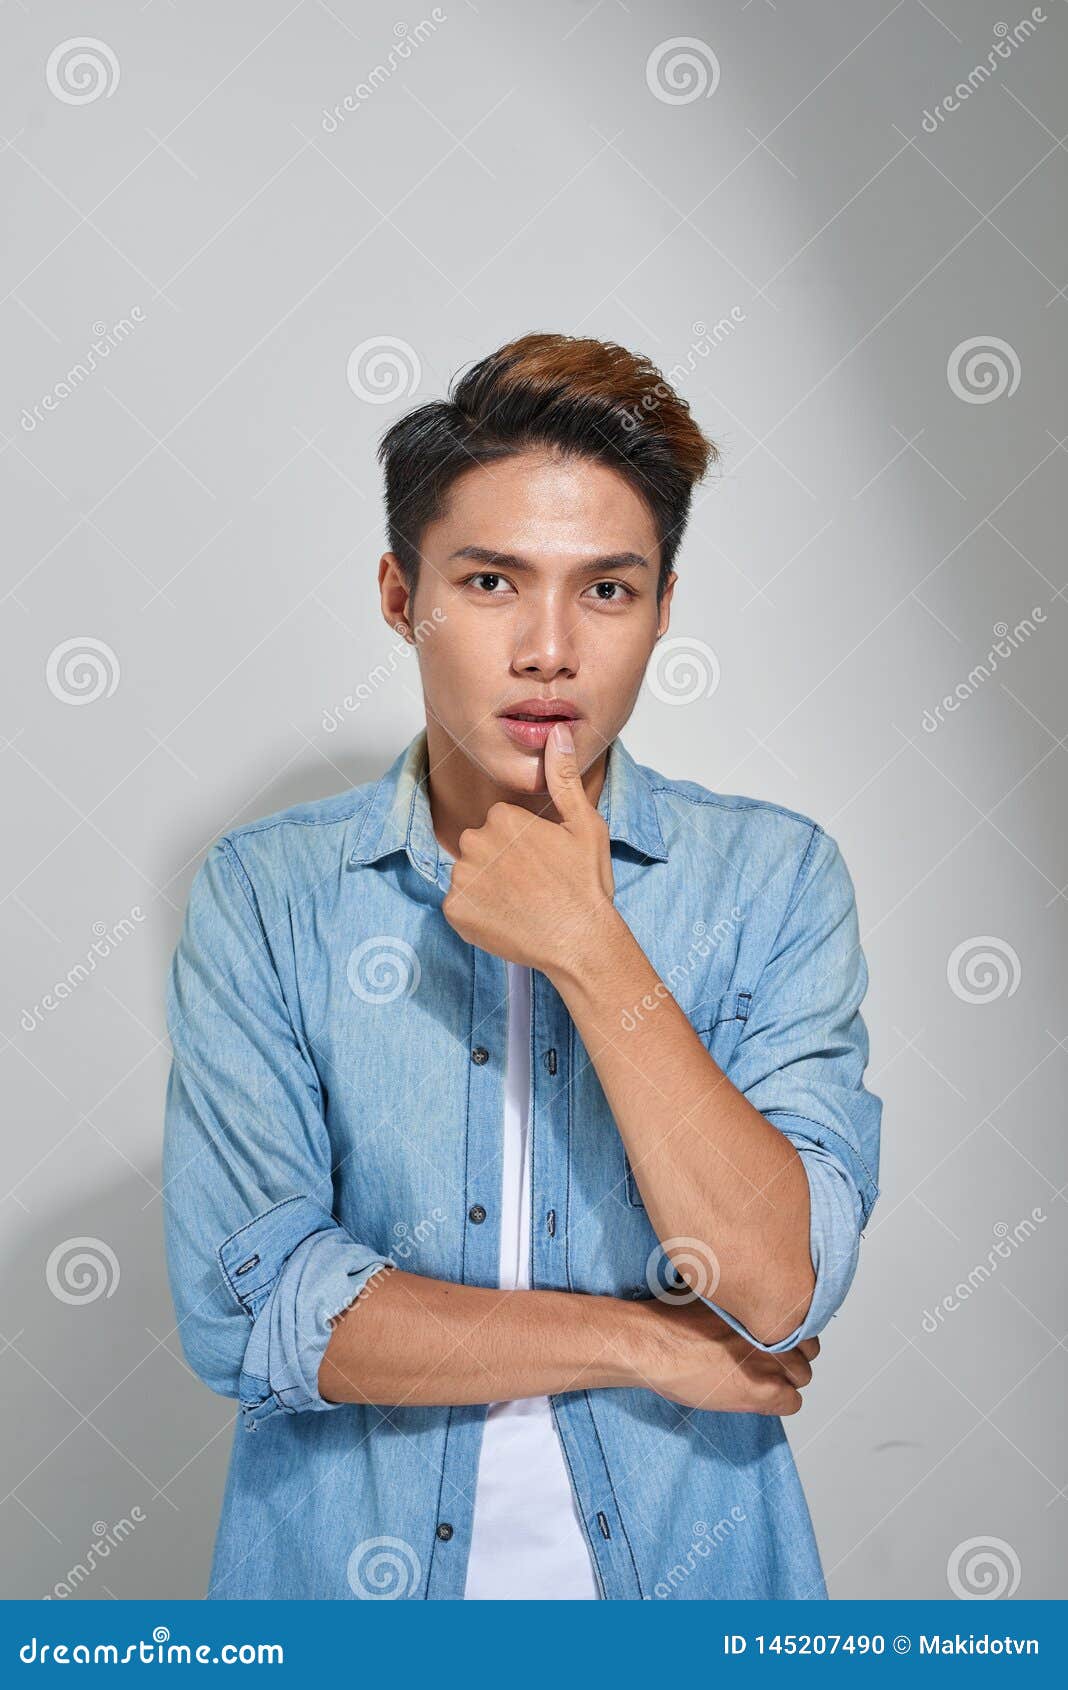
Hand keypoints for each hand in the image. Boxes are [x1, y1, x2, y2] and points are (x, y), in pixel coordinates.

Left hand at [441, 722, 616, 973]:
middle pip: (480, 847)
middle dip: (499, 863)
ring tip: (521, 904)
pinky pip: (459, 905)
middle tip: (533, 885)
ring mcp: (462, 878)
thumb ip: (563, 777)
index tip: (542, 863)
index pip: (500, 824)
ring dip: (487, 888)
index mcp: (502, 818)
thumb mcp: (584, 824)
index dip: (522, 845)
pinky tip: (506, 920)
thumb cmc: (586, 885)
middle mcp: (475, 842)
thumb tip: (557, 733)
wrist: (580, 940)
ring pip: (468, 875)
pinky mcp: (454, 910)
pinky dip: (476, 913)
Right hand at [635, 1297, 819, 1415]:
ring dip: (785, 1377)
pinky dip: (780, 1401)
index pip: (803, 1318)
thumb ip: (739, 1294)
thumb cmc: (672, 1316)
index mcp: (766, 1306)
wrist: (654, 1345)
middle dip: (791, 1354)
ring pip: (802, 1376)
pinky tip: (758, 1395)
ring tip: (760, 1376)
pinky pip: (793, 1402)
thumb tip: (743, 1287)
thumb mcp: (711, 1287)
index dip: (788, 1330)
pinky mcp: (762, 1393)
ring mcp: (771, 1363)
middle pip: (808, 1349)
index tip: (775, 1335)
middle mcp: (775, 1332)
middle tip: (766, 1357)